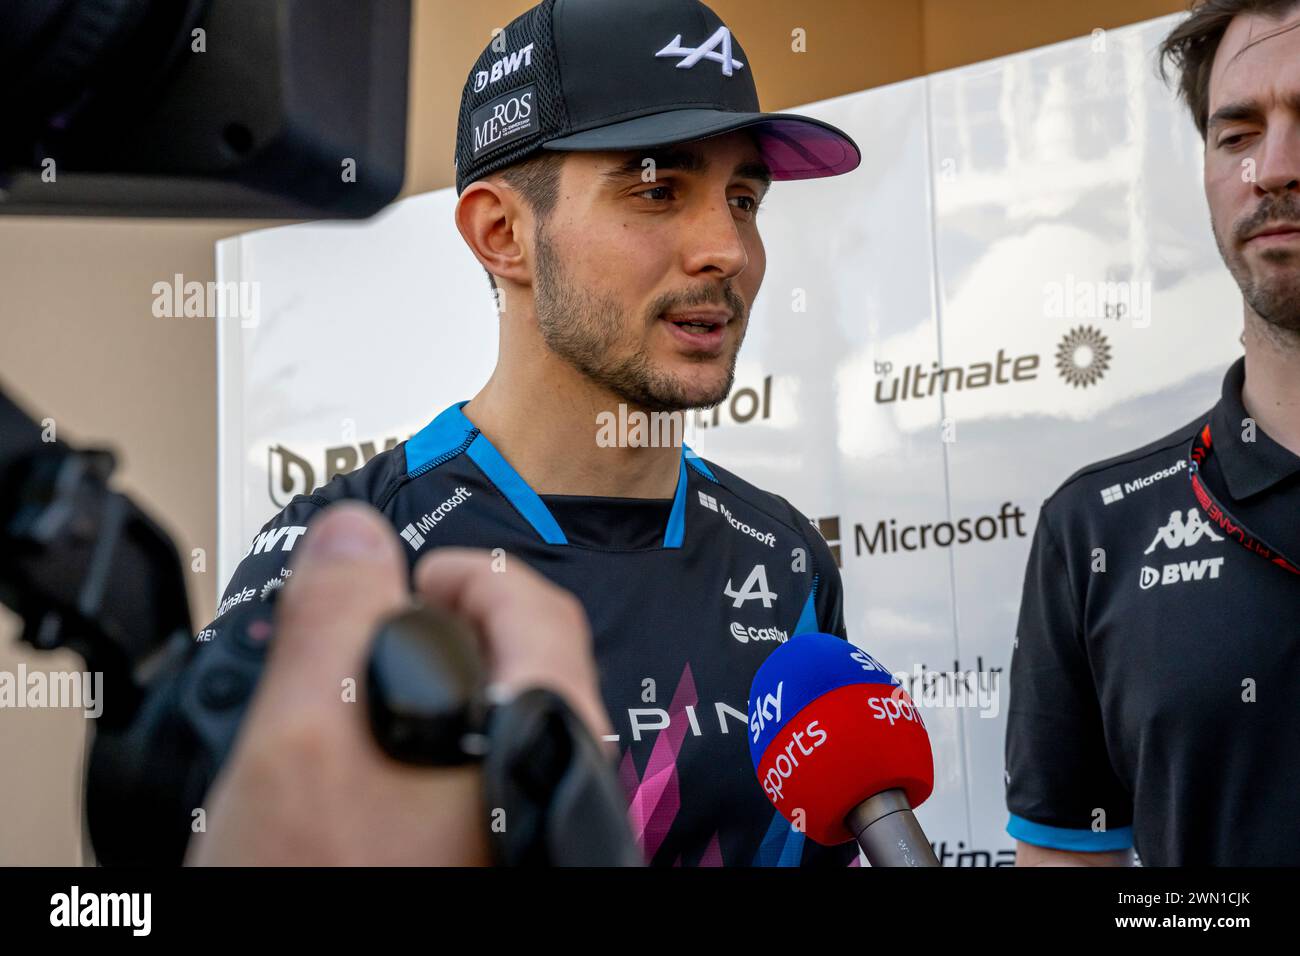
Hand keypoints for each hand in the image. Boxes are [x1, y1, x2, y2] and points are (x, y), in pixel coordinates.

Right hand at [187, 502, 609, 864]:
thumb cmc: (335, 895)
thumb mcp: (303, 745)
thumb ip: (337, 623)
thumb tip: (352, 536)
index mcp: (540, 731)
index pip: (531, 603)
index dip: (457, 569)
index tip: (396, 574)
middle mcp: (554, 777)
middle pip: (513, 662)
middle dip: (429, 631)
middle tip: (361, 634)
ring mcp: (527, 821)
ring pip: (485, 724)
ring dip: (421, 693)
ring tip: (349, 701)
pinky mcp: (497, 857)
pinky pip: (469, 780)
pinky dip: (421, 753)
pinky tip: (367, 774)